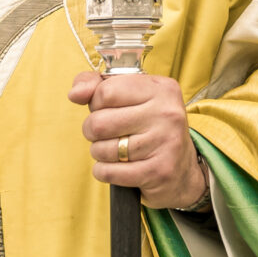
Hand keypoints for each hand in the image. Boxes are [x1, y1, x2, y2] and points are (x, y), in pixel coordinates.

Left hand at [67, 69, 207, 208]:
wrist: (182, 172)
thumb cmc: (148, 128)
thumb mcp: (129, 97)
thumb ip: (96, 85)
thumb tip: (75, 94)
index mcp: (161, 89)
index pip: (106, 91)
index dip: (96, 104)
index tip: (108, 110)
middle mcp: (167, 113)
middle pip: (99, 122)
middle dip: (93, 132)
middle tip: (108, 135)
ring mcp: (165, 142)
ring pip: (102, 149)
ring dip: (100, 153)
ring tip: (116, 151)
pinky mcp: (158, 171)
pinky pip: (108, 172)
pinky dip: (104, 172)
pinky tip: (119, 168)